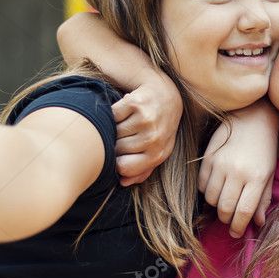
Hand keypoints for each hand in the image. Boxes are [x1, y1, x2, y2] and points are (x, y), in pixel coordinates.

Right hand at [112, 70, 181, 185]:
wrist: (166, 95)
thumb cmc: (160, 127)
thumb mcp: (157, 150)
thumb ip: (142, 169)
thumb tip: (122, 182)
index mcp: (158, 153)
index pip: (124, 168)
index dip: (116, 163)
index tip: (118, 156)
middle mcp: (153, 138)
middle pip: (116, 149)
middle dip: (115, 144)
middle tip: (125, 135)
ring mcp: (145, 119)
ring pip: (112, 132)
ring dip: (114, 128)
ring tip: (126, 123)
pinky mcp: (135, 103)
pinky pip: (111, 115)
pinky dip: (113, 114)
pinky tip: (125, 112)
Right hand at [198, 103, 278, 238]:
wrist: (253, 118)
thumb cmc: (265, 148)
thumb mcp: (270, 173)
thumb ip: (264, 199)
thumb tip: (258, 223)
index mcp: (257, 178)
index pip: (243, 212)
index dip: (238, 228)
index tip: (236, 233)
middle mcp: (238, 172)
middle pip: (224, 208)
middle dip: (226, 219)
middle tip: (230, 219)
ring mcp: (221, 164)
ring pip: (210, 198)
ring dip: (216, 206)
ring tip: (223, 202)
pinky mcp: (208, 157)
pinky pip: (201, 184)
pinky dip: (206, 191)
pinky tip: (215, 188)